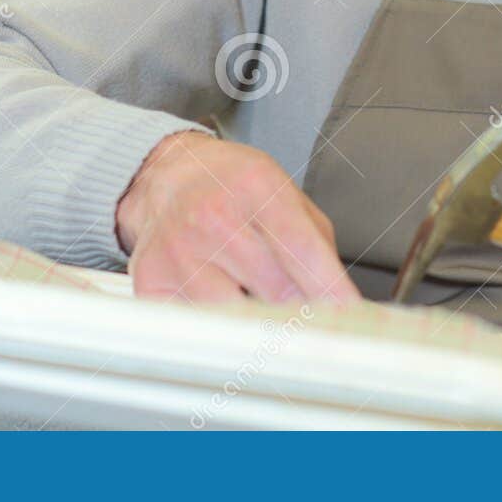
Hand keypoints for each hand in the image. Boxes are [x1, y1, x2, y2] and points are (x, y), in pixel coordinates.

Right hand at [116, 129, 359, 305]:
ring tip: (262, 305)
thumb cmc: (232, 186)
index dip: (329, 288)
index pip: (300, 248)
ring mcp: (179, 251)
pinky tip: (223, 303)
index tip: (349, 317)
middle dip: (302, 312)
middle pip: (275, 289)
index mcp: (256, 186)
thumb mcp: (284, 191)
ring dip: (260, 322)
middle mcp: (213, 216)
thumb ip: (316, 242)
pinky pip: (201, 326)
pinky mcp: (152, 281)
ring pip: (239, 316)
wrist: (167, 176)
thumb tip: (338, 300)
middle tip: (313, 322)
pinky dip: (221, 326)